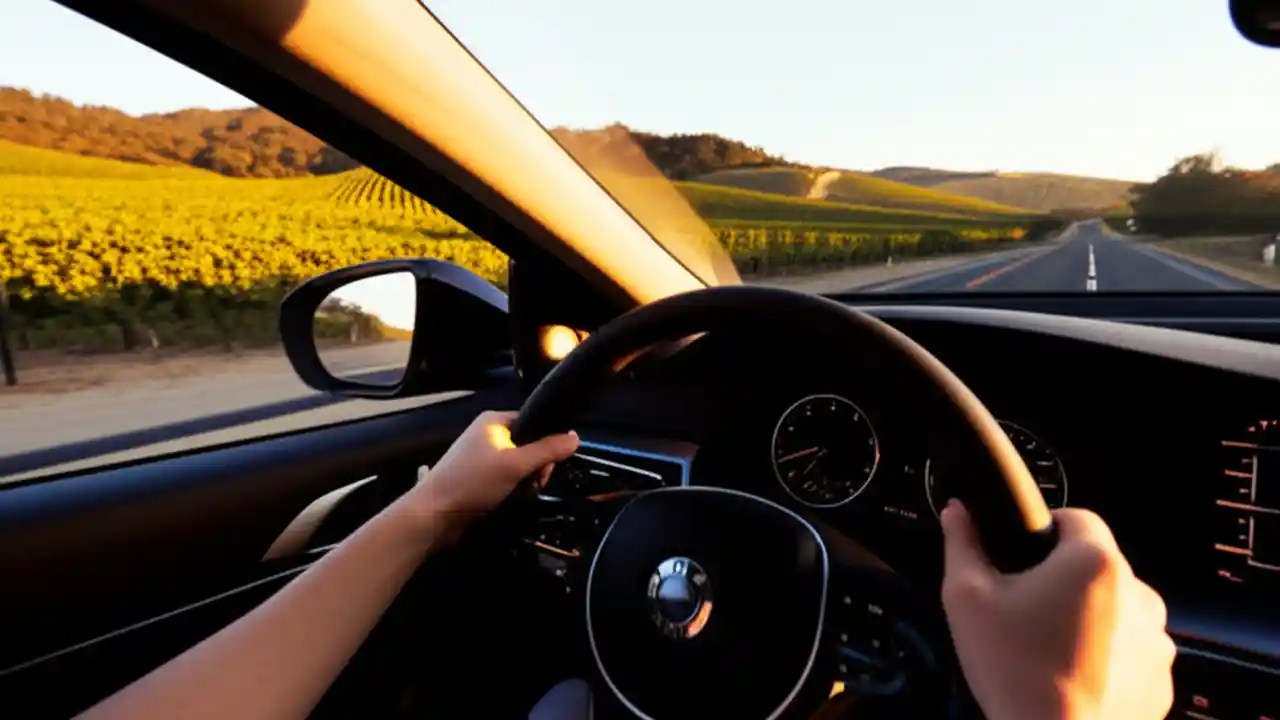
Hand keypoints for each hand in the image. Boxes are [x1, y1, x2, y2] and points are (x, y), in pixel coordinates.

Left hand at [401, 410, 578, 535]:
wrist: (434, 516)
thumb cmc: (472, 482)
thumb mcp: (515, 465)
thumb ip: (547, 450)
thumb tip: (575, 437)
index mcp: (494, 421)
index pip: (533, 423)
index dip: (546, 443)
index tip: (546, 465)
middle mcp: (488, 435)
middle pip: (530, 447)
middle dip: (536, 468)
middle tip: (530, 483)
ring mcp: (482, 458)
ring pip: (521, 467)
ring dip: (525, 483)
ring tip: (516, 495)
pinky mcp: (479, 479)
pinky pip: (508, 480)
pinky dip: (512, 491)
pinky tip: (508, 501)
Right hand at [940, 502, 1175, 719]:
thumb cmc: (1013, 668)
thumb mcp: (966, 599)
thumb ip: (962, 544)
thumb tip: (959, 511)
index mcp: (1096, 562)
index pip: (1076, 517)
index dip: (1044, 531)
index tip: (1020, 562)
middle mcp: (1140, 593)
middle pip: (1097, 567)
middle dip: (1064, 580)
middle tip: (1025, 613)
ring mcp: (1157, 640)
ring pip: (1116, 610)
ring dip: (1090, 619)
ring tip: (1050, 651)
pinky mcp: (1161, 679)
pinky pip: (1131, 653)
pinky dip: (1107, 659)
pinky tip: (1073, 678)